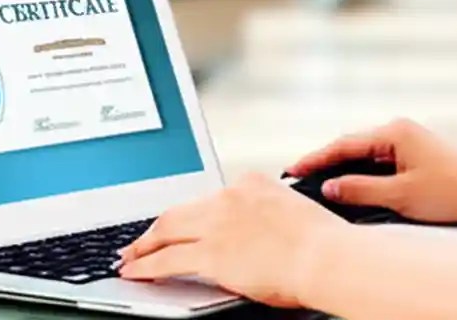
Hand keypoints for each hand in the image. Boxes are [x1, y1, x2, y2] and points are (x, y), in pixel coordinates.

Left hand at [117, 173, 345, 307]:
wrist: (327, 257)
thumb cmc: (322, 244)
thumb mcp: (292, 213)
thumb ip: (266, 217)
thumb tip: (256, 236)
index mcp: (252, 183)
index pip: (210, 198)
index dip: (190, 215)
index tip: (181, 225)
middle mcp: (230, 196)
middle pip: (180, 210)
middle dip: (155, 228)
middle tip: (139, 241)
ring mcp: (218, 222)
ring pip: (166, 231)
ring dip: (143, 246)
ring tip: (130, 258)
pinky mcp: (211, 252)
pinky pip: (166, 260)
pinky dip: (145, 267)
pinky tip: (136, 273)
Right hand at [286, 118, 456, 223]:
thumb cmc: (452, 193)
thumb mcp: (400, 196)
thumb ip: (360, 190)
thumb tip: (329, 187)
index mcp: (394, 132)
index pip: (343, 145)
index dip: (314, 159)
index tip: (292, 171)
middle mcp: (399, 130)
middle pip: (351, 146)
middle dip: (323, 162)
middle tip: (296, 178)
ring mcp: (407, 141)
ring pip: (363, 154)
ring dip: (340, 168)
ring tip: (314, 183)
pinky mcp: (413, 155)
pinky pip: (377, 161)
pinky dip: (359, 172)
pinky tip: (347, 185)